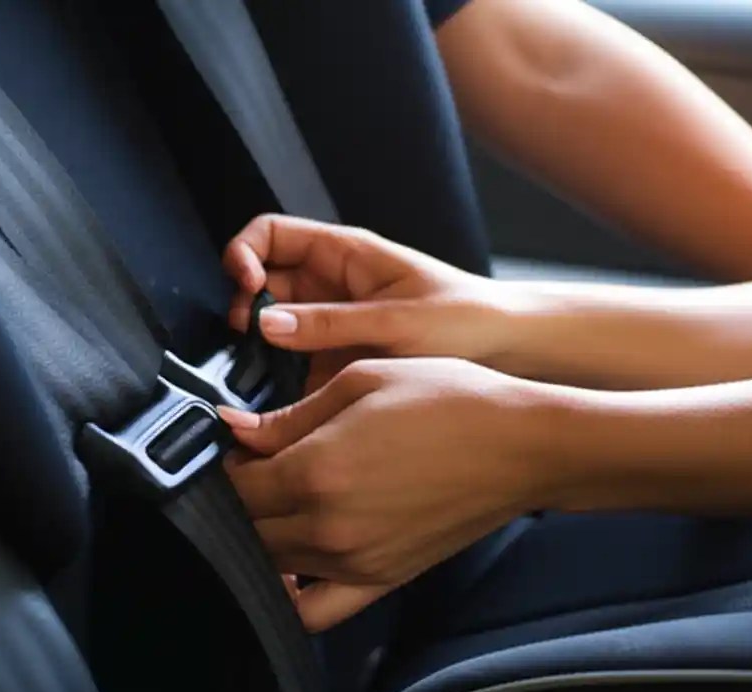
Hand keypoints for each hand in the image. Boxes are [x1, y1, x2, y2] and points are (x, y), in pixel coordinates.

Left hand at [220, 357, 557, 631]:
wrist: (520, 445)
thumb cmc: (449, 400)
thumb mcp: (361, 380)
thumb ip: (289, 414)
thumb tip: (235, 428)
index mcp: (315, 471)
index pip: (235, 484)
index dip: (229, 461)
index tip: (240, 444)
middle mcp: (327, 525)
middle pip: (248, 527)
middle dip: (242, 497)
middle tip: (261, 466)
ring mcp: (354, 561)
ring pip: (272, 563)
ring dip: (265, 534)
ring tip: (285, 499)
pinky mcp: (381, 579)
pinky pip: (314, 609)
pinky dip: (291, 592)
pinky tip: (294, 563)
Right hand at [222, 214, 517, 391]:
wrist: (508, 352)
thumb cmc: (464, 320)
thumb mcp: (396, 322)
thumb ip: (330, 323)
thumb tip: (266, 324)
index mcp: (344, 254)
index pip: (271, 234)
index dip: (244, 253)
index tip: (244, 286)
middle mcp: (330, 284)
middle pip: (261, 282)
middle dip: (243, 305)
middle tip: (245, 338)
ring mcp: (330, 323)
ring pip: (271, 327)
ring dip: (256, 345)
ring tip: (254, 372)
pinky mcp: (336, 360)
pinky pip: (293, 363)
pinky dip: (278, 377)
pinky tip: (278, 397)